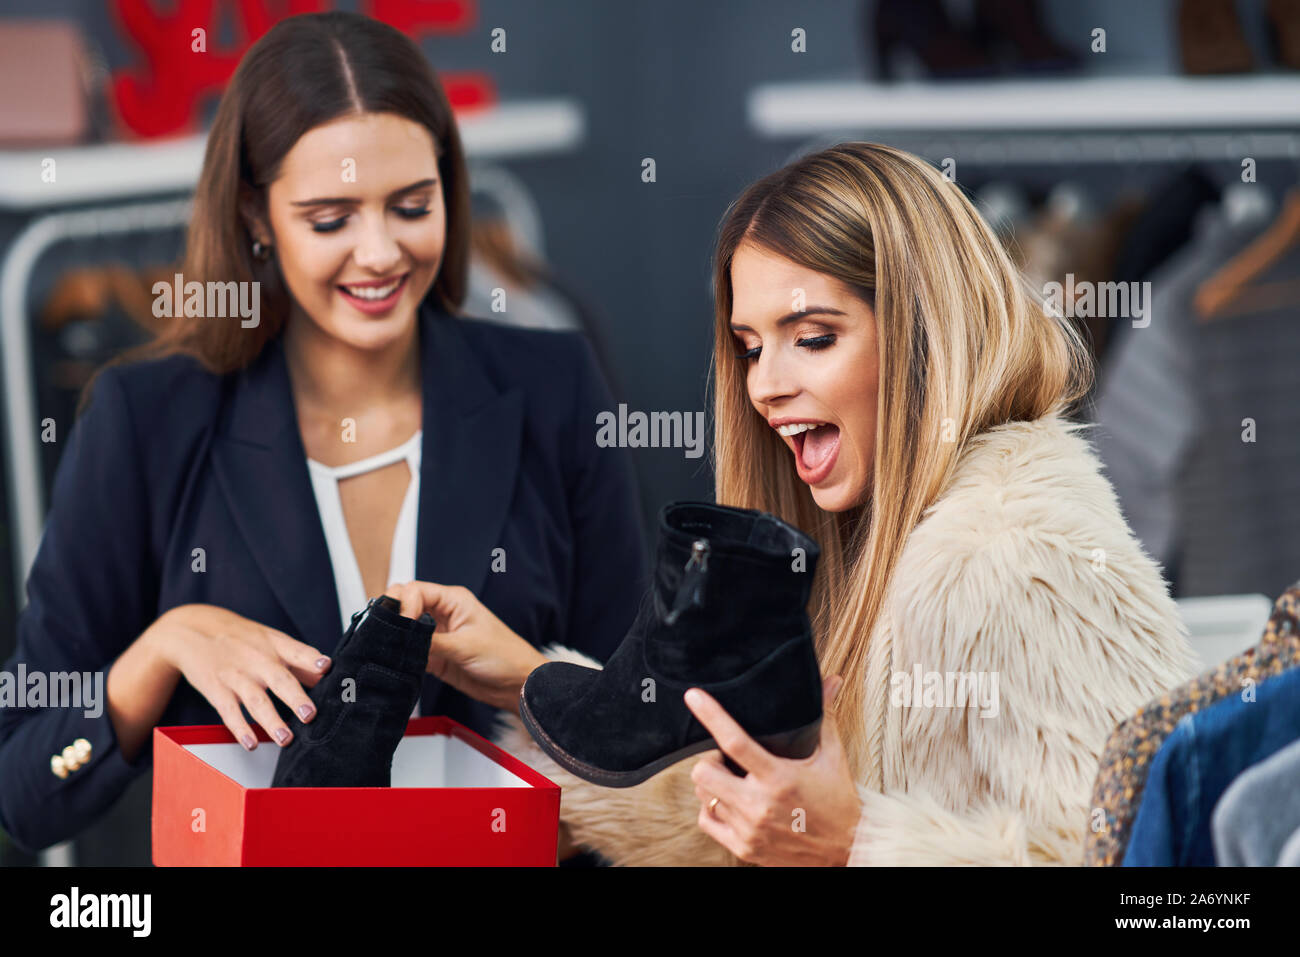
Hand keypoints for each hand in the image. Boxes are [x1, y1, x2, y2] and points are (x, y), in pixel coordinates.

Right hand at [146, 603, 329, 750]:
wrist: (191, 630)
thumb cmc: (240, 637)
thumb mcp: (270, 640)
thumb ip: (299, 659)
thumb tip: (328, 675)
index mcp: (274, 644)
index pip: (298, 651)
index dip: (312, 659)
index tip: (326, 667)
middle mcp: (257, 659)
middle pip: (279, 679)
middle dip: (295, 698)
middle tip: (310, 715)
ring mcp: (236, 675)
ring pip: (256, 700)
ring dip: (271, 721)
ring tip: (286, 739)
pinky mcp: (217, 689)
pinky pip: (229, 711)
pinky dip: (240, 728)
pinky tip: (251, 743)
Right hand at [384, 581, 547, 710]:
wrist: (517, 684)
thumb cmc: (505, 656)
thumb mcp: (466, 646)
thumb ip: (431, 641)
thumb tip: (403, 637)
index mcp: (453, 600)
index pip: (415, 591)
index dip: (403, 605)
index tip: (401, 625)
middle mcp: (443, 614)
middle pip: (405, 604)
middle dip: (394, 615)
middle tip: (388, 633)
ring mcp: (437, 635)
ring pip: (405, 628)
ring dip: (396, 636)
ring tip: (391, 648)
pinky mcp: (435, 656)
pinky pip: (410, 650)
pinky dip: (402, 654)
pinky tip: (399, 661)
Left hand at [687, 675, 860, 865]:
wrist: (847, 852)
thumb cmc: (839, 802)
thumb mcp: (832, 757)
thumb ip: (825, 716)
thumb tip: (832, 680)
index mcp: (779, 778)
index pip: (735, 742)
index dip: (711, 716)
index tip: (694, 696)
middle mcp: (759, 805)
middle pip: (704, 772)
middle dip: (710, 759)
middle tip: (726, 758)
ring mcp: (749, 830)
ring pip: (703, 795)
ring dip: (712, 783)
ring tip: (732, 779)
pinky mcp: (744, 849)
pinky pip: (706, 820)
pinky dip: (711, 808)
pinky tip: (729, 802)